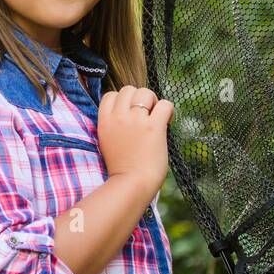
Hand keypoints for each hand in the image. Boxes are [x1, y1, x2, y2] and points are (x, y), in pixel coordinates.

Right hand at [98, 85, 172, 205]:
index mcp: (104, 121)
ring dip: (153, 102)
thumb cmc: (121, 169)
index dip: (123, 101)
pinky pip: (166, 104)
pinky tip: (167, 122)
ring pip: (146, 92)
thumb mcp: (107, 142)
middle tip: (146, 115)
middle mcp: (119, 117)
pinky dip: (169, 111)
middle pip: (129, 89)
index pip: (112, 94)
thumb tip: (130, 113)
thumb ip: (114, 125)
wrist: (130, 184)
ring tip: (156, 117)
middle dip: (139, 98)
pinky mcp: (154, 127)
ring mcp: (136, 120)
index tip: (131, 113)